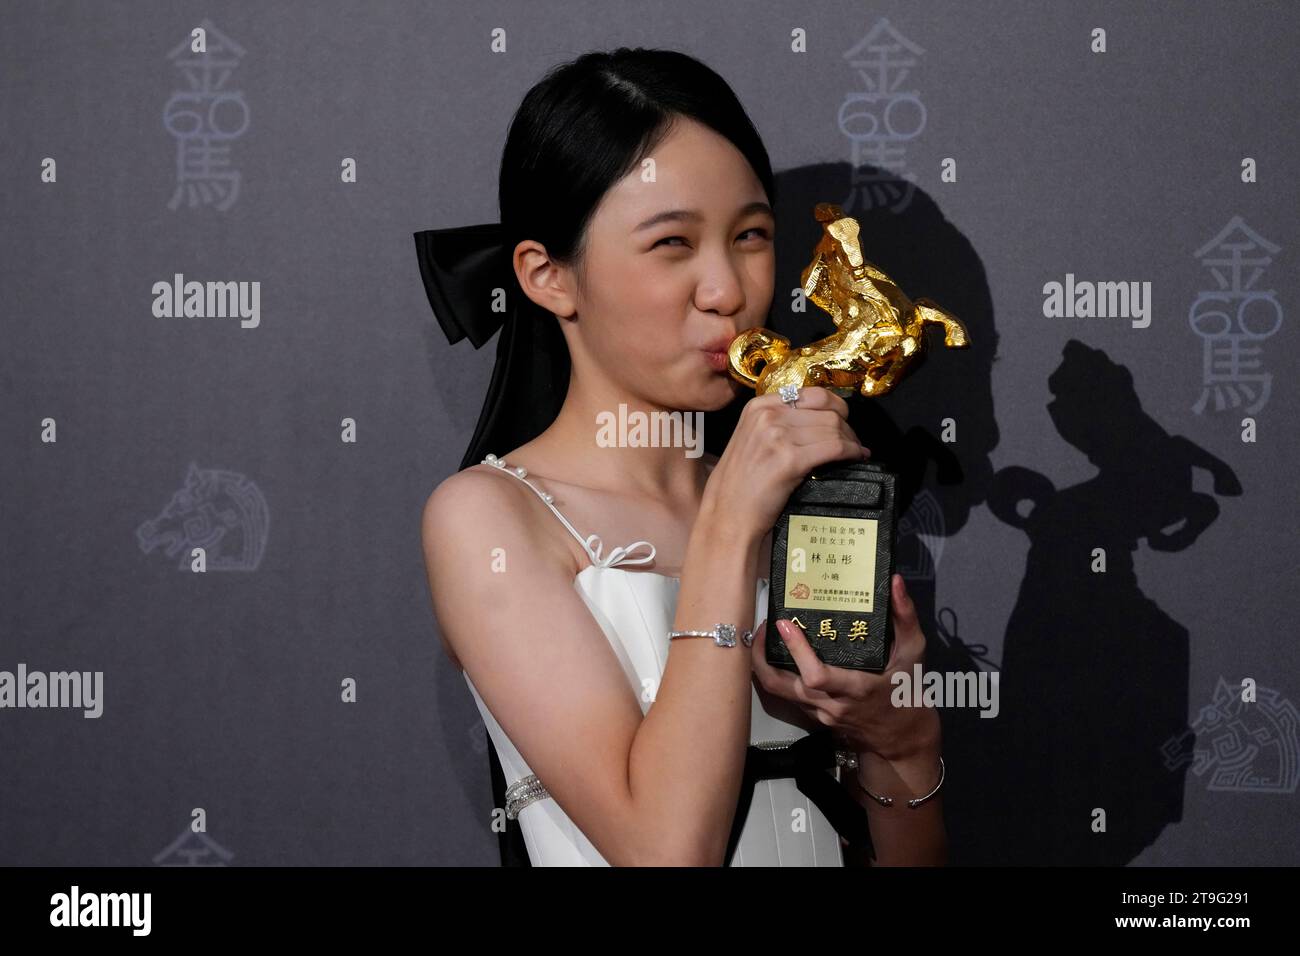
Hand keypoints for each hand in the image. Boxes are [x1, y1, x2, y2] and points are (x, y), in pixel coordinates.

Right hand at [702, 386, 868, 543]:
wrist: (727, 514)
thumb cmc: (740, 483)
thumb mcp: (751, 439)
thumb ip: (779, 423)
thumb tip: (822, 419)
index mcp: (758, 406)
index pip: (813, 394)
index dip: (836, 407)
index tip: (843, 420)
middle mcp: (767, 416)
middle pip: (827, 411)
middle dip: (846, 427)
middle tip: (852, 442)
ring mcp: (778, 437)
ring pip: (833, 428)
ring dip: (851, 441)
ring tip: (855, 452)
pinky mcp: (790, 460)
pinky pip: (834, 448)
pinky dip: (851, 452)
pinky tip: (855, 458)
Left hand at [752, 573, 938, 761]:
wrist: (902, 736)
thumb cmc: (907, 690)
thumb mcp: (913, 652)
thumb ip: (905, 617)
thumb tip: (895, 582)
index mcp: (857, 689)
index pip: (817, 676)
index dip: (796, 651)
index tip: (784, 623)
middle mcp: (832, 704)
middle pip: (781, 686)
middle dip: (761, 657)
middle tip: (761, 626)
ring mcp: (820, 713)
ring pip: (778, 692)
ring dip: (763, 664)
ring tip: (763, 635)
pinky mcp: (813, 716)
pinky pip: (787, 695)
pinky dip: (777, 673)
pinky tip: (778, 652)